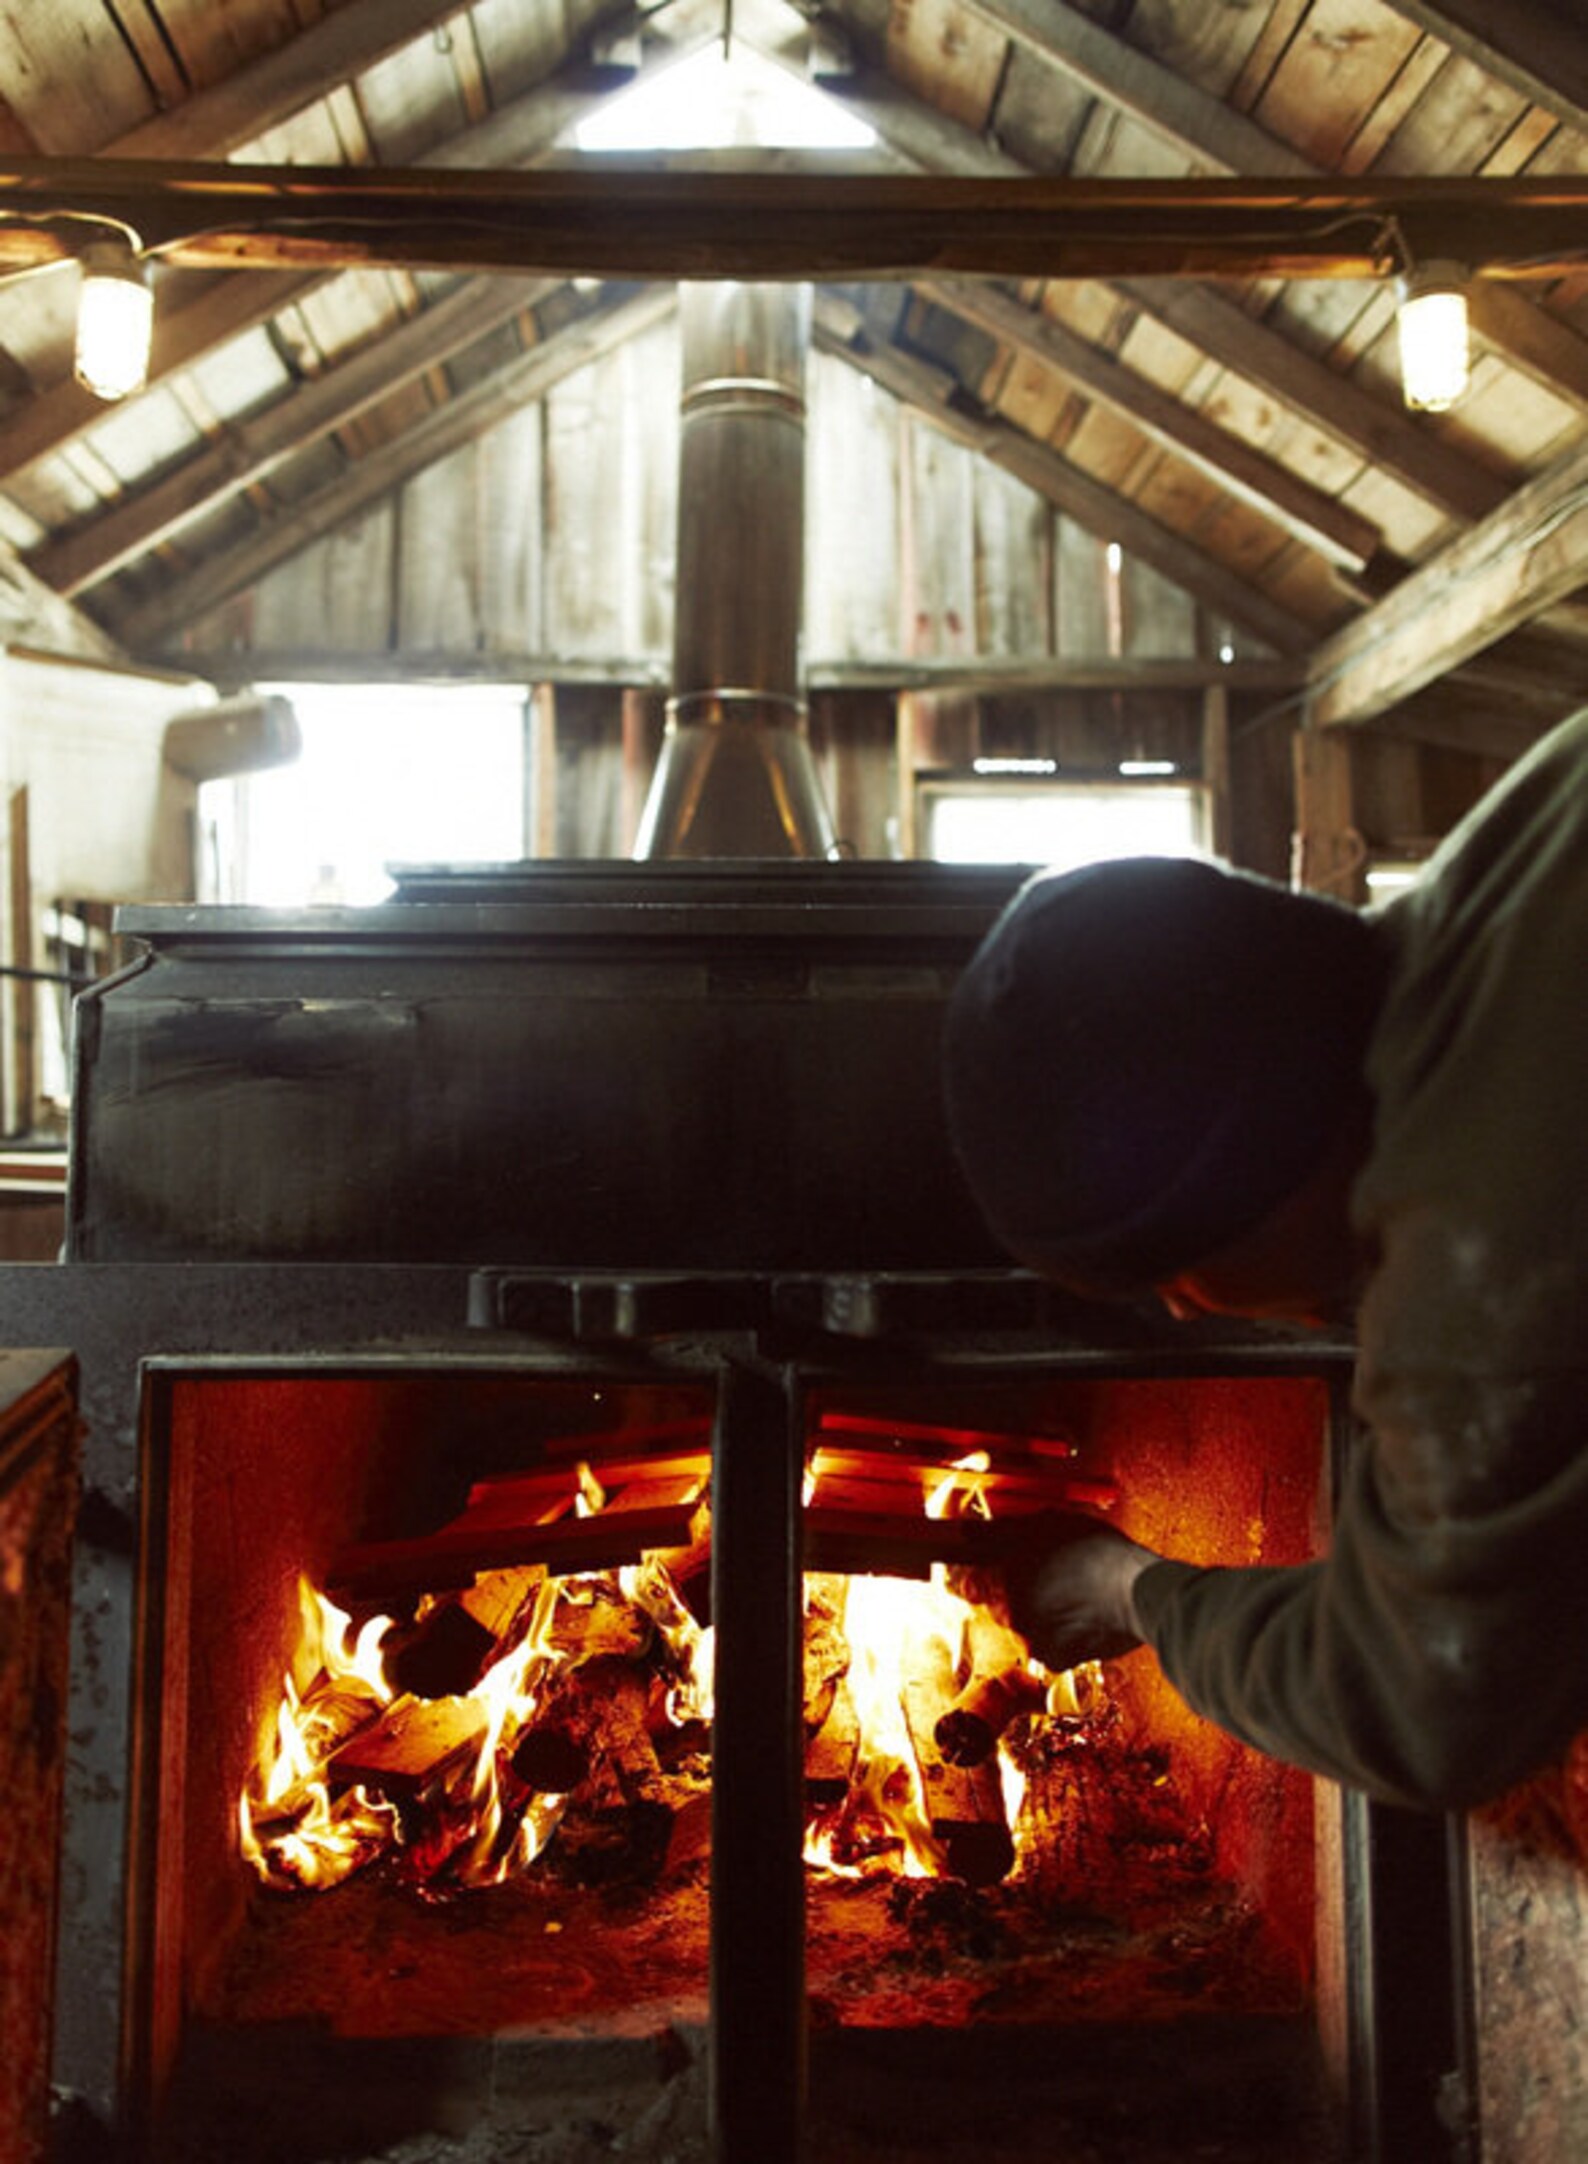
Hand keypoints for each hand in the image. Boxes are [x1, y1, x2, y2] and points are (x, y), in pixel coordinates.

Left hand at [948, 1512, 1161, 1671]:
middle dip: (1014, 1593)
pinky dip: (1060, 1636)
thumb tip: (967, 1533)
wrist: (1139, 1591)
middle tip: (1049, 1578)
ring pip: (1023, 1626)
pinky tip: (1082, 1617)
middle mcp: (1007, 1612)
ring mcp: (1029, 1639)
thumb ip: (1000, 1532)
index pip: (962, 1583)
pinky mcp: (1054, 1659)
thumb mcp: (1047, 1524)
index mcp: (999, 1576)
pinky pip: (1047, 1647)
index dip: (971, 1576)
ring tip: (1073, 1595)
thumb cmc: (1097, 1550)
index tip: (984, 1572)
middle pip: (996, 1605)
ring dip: (1039, 1615)